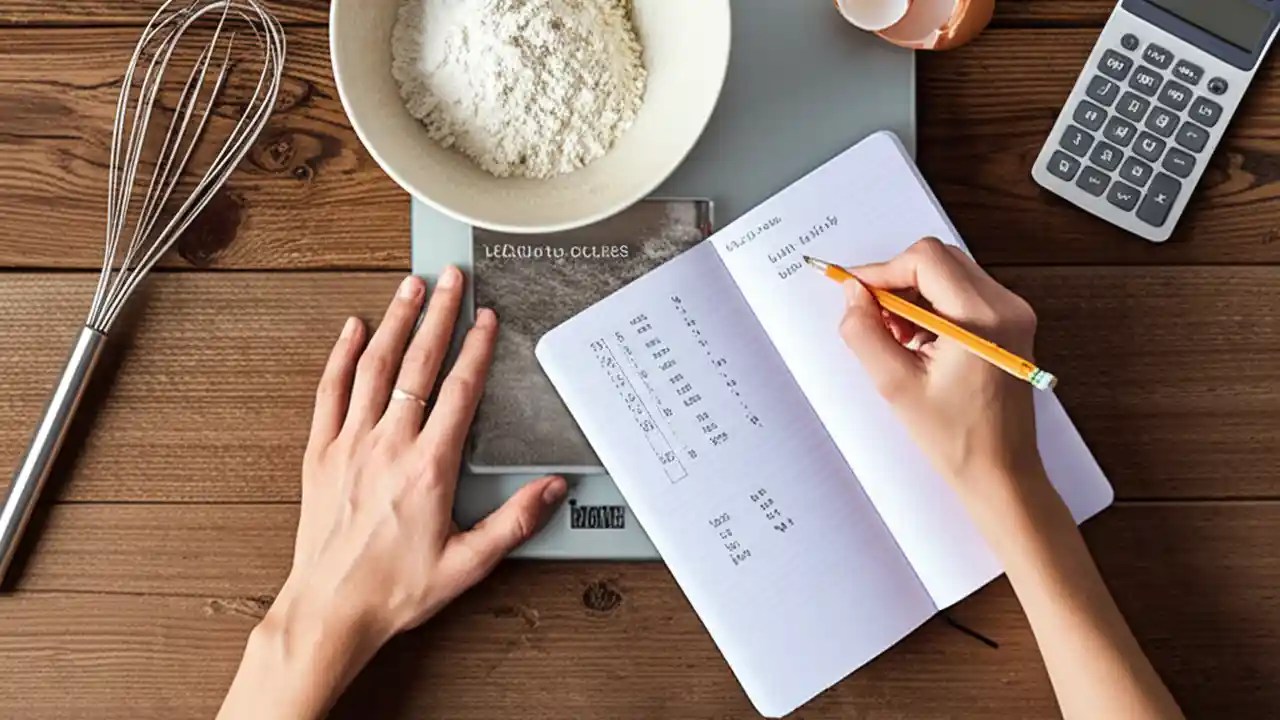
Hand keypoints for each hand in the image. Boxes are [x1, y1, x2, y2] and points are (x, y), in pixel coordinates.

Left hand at [219, 269, 566, 719]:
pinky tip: (352, 329)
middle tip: (450, 278)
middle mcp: (388, 446)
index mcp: (428, 467)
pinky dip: (342, 356)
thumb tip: (552, 488)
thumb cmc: (396, 589)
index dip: (477, 349)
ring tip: (409, 287)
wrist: (331, 610)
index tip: (487, 319)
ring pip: (374, 368)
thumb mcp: (468, 563)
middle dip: (438, 315)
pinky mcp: (319, 454)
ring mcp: (349, 445)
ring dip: (394, 322)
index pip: (459, 392)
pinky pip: (329, 392)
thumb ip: (513, 521)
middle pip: (418, 365)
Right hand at [838, 237, 1040, 492]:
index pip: (925, 259)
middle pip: (938, 259)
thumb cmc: (956, 438)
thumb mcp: (895, 385)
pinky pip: (963, 293)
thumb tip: (853, 294)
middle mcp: (1007, 306)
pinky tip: (919, 343)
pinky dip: (933, 306)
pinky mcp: (1011, 323)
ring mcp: (1013, 313)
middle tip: (875, 319)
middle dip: (897, 282)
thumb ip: (864, 333)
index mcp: (982, 319)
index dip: (882, 271)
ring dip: (914, 295)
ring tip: (898, 339)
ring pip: (949, 273)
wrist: (999, 470)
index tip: (854, 291)